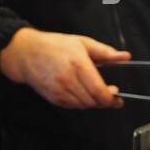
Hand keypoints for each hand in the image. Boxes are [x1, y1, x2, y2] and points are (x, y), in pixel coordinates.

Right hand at [0, 28, 128, 109]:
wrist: (25, 53)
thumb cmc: (54, 46)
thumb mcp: (82, 43)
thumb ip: (105, 52)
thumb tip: (125, 56)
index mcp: (78, 65)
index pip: (99, 90)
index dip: (111, 99)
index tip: (118, 98)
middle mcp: (68, 79)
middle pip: (93, 101)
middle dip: (105, 101)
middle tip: (111, 94)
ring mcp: (58, 90)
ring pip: (83, 105)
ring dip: (93, 102)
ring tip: (97, 92)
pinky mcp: (52, 97)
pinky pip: (72, 106)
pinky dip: (81, 103)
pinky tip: (83, 94)